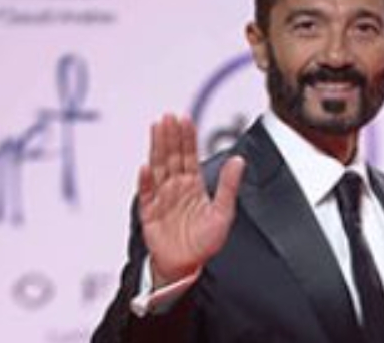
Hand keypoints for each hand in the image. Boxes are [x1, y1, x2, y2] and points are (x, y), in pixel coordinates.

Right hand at [137, 114, 244, 287]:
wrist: (187, 267)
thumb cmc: (205, 242)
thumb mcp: (224, 212)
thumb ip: (229, 185)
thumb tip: (239, 160)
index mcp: (194, 185)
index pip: (189, 155)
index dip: (187, 137)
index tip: (185, 118)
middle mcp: (176, 187)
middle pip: (172, 156)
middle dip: (170, 136)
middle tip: (168, 117)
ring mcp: (162, 198)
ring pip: (158, 167)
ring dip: (157, 148)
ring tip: (156, 129)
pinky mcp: (149, 213)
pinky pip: (145, 194)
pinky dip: (145, 181)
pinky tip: (146, 167)